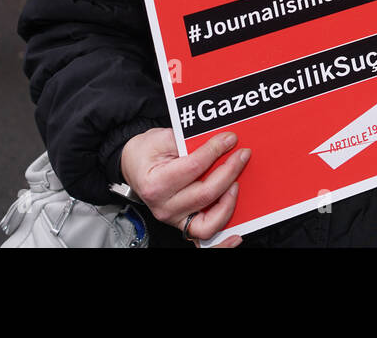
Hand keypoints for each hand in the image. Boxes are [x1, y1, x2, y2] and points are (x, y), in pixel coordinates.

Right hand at [120, 128, 249, 247]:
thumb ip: (187, 139)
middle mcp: (164, 206)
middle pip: (206, 193)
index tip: (230, 139)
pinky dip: (223, 238)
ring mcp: (175, 219)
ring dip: (230, 201)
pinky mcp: (184, 224)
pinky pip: (206, 235)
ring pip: (210, 220)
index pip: (194, 167)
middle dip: (230, 170)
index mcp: (156, 184)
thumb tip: (217, 139)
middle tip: (242, 154)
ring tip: (237, 181)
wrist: (134, 167)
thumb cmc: (147, 154)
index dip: (215, 150)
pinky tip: (236, 234)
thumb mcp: (161, 138)